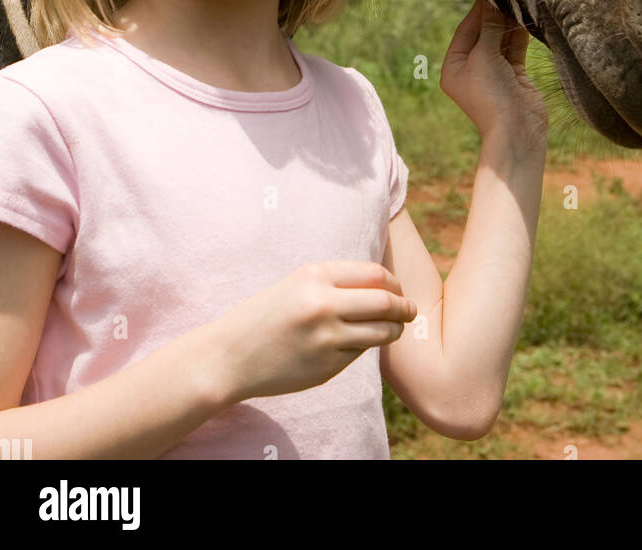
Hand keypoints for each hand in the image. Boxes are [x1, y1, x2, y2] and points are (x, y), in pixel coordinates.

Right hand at [213, 261, 416, 403]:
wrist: (231, 356)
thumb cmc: (266, 314)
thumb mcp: (298, 284)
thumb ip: (336, 282)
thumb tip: (384, 286)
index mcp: (315, 276)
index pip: (375, 274)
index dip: (394, 282)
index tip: (398, 288)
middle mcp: (323, 304)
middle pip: (385, 302)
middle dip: (404, 307)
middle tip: (410, 310)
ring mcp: (326, 338)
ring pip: (381, 332)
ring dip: (395, 330)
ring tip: (395, 328)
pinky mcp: (327, 367)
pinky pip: (360, 353)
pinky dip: (365, 347)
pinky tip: (356, 343)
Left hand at [439, 0, 547, 150]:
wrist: (517, 131)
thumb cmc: (491, 95)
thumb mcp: (484, 56)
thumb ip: (490, 27)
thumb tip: (491, 0)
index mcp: (454, 66)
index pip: (465, 29)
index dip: (478, 10)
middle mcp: (472, 67)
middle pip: (484, 33)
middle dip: (495, 14)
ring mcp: (494, 71)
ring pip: (502, 39)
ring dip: (510, 22)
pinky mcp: (515, 74)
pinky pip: (516, 48)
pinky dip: (521, 34)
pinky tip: (527, 16)